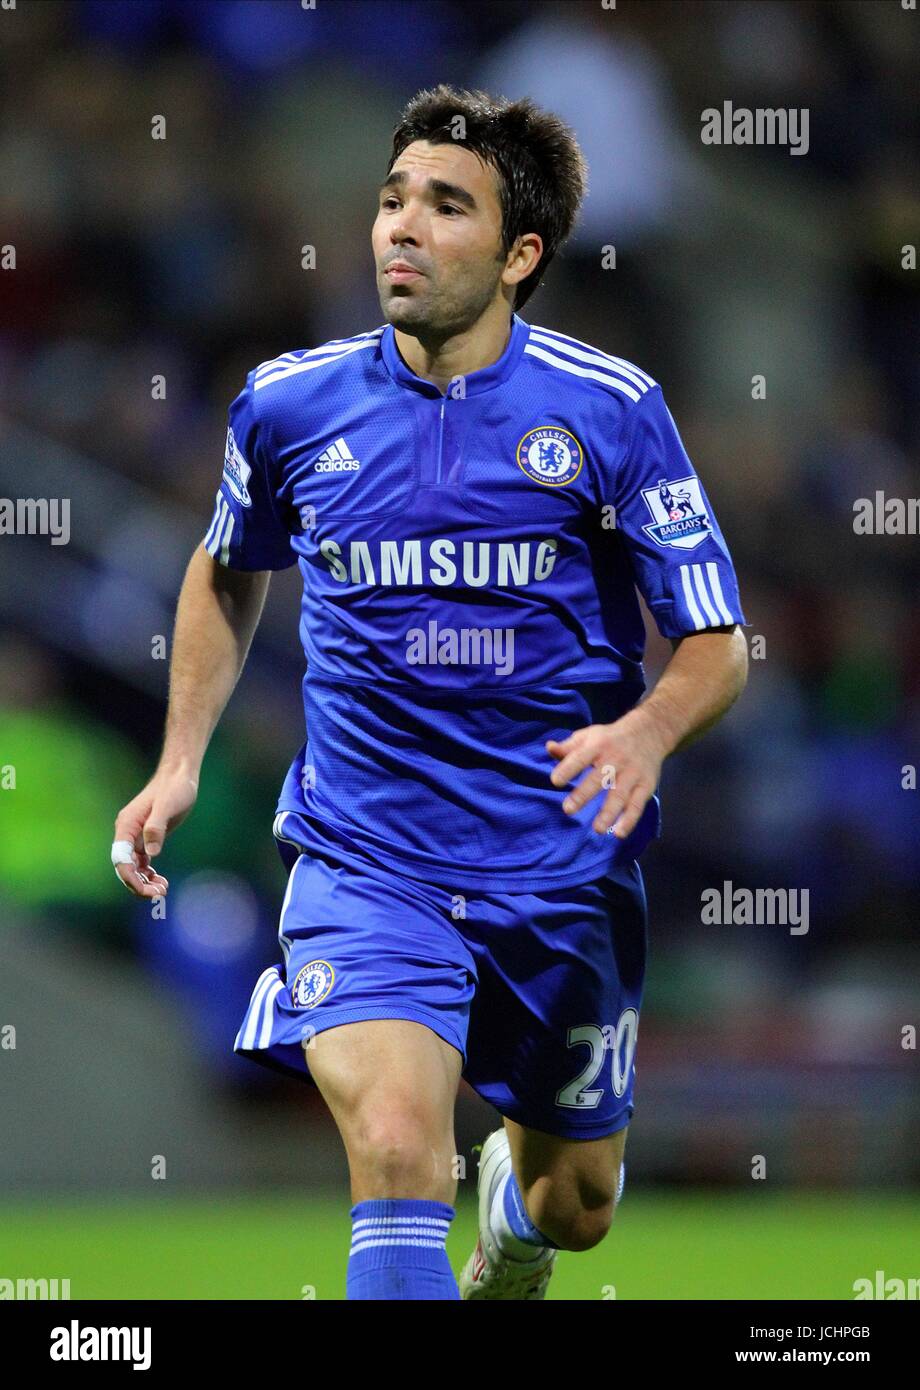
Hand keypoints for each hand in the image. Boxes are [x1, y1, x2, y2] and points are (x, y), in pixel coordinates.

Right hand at [112, 764, 198, 897]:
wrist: (180, 775)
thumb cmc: (175, 788)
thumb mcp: (167, 806)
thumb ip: (156, 827)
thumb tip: (151, 853)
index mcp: (126, 825)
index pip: (121, 858)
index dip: (130, 877)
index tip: (145, 890)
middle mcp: (127, 832)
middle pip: (125, 866)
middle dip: (138, 883)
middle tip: (159, 893)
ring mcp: (136, 836)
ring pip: (134, 867)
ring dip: (145, 881)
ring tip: (163, 890)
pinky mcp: (147, 838)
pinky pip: (143, 862)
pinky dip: (149, 874)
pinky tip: (161, 881)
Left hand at [546, 707, 668, 837]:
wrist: (649, 733)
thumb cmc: (609, 739)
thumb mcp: (589, 736)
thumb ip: (568, 747)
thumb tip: (549, 748)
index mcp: (598, 745)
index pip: (581, 757)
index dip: (568, 768)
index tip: (556, 781)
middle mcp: (616, 759)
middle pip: (600, 778)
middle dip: (584, 794)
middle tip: (568, 810)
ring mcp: (632, 774)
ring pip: (620, 794)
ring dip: (609, 813)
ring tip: (598, 830)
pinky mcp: (646, 786)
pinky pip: (638, 805)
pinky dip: (629, 820)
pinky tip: (619, 834)